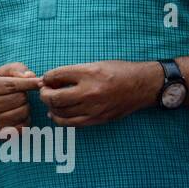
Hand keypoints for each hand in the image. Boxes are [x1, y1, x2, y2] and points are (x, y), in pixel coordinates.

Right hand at [0, 63, 39, 130]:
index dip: (31, 83)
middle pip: (21, 98)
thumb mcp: (1, 73)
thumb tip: (31, 76)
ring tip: (14, 105)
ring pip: (24, 111)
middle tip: (16, 96)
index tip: (41, 82)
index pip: (13, 85)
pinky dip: (25, 120)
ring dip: (25, 107)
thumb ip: (16, 70)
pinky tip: (17, 116)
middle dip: (24, 95)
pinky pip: (24, 126)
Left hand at [39, 60, 161, 126]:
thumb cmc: (120, 72)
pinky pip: (70, 123)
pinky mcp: (97, 119)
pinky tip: (58, 114)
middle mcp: (90, 91)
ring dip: (51, 106)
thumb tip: (51, 80)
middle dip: (45, 94)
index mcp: (90, 73)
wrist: (143, 85)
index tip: (48, 79)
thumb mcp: (97, 64)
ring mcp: (93, 107)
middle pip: (53, 97)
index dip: (47, 78)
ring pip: (59, 112)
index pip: (55, 76)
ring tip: (54, 101)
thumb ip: (74, 72)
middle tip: (46, 91)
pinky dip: (59, 118)